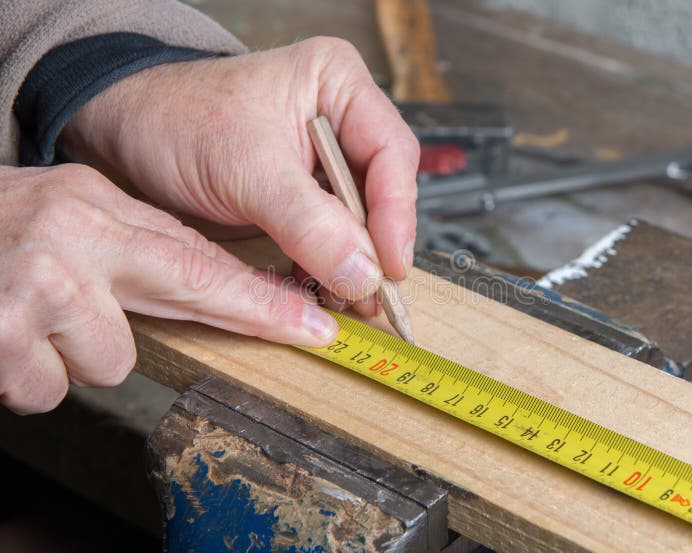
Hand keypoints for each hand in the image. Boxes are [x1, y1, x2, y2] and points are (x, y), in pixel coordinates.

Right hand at [0, 164, 335, 413]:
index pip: (201, 256)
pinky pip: (48, 389)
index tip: (318, 325)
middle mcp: (73, 235)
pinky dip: (27, 378)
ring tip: (34, 324)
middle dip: (252, 313)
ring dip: (74, 355)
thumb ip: (133, 253)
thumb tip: (213, 294)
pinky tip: (5, 346)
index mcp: (93, 205)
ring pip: (110, 358)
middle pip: (190, 285)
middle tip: (305, 331)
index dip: (266, 296)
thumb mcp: (65, 221)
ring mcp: (36, 284)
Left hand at [60, 37, 419, 315]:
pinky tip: (322, 288)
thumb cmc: (178, 121)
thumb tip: (364, 274)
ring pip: (362, 218)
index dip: (396, 213)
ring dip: (355, 263)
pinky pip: (333, 235)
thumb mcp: (247, 169)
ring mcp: (325, 159)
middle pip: (383, 190)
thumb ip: (310, 223)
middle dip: (376, 245)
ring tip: (347, 299)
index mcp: (338, 83)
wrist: (130, 133)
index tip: (389, 267)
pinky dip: (329, 266)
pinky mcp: (306, 194)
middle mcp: (341, 118)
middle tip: (370, 295)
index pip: (391, 152)